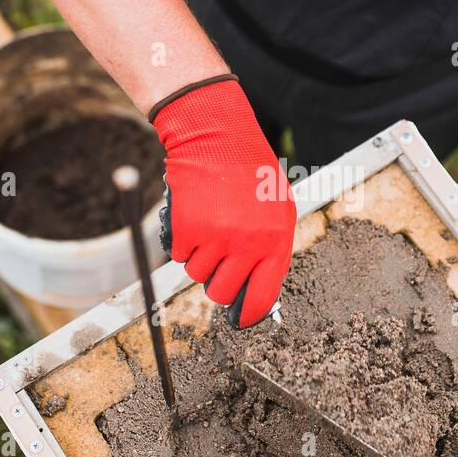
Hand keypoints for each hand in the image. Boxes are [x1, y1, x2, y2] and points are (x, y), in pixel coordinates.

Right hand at [152, 76, 295, 327]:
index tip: (239, 320)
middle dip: (215, 282)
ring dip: (198, 258)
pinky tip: (193, 217)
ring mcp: (216, 237)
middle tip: (216, 262)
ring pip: (196, 274)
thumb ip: (272, 248)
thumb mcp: (278, 210)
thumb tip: (260, 289)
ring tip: (207, 228)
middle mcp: (247, 244)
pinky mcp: (188, 229)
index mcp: (275, 242)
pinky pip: (179, 255)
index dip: (248, 313)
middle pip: (221, 292)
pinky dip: (182, 242)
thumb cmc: (250, 172)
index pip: (261, 295)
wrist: (218, 136)